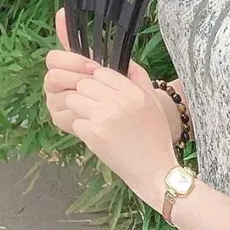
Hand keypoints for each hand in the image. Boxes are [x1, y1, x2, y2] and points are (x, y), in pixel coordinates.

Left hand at [44, 8, 176, 204]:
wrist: (154, 170)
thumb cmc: (155, 136)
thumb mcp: (153, 101)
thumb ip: (138, 77)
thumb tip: (123, 58)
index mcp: (134, 92)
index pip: (102, 72)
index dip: (97, 80)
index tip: (100, 90)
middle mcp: (119, 102)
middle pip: (85, 83)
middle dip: (85, 92)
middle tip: (93, 105)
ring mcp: (104, 118)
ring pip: (75, 98)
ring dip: (79, 107)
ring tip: (92, 117)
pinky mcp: (93, 135)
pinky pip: (75, 120)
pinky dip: (81, 126)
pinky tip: (94, 133)